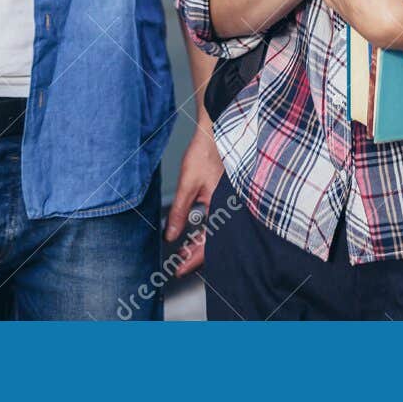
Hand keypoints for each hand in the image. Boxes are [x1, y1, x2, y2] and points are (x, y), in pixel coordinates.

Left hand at [164, 124, 223, 277]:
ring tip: (183, 250)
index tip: (179, 270)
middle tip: (179, 263)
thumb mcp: (187, 184)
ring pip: (218, 234)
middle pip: (215, 243)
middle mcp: (231, 209)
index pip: (209, 244)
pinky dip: (208, 232)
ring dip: (201, 244)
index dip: (193, 259)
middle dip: (196, 255)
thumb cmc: (205, 152)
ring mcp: (231, 205)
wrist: (216, 132)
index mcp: (223, 207)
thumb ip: (179, 212)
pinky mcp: (229, 199)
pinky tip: (195, 234)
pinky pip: (220, 223)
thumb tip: (170, 235)